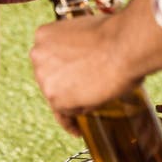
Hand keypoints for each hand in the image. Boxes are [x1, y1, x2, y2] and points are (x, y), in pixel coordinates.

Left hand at [30, 11, 138, 130]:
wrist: (123, 47)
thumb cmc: (114, 37)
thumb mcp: (85, 31)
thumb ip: (75, 46)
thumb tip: (82, 60)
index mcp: (44, 34)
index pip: (49, 58)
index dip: (61, 68)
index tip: (68, 75)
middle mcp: (38, 54)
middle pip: (50, 77)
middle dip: (65, 84)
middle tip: (84, 89)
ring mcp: (44, 76)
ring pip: (57, 95)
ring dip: (71, 101)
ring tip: (94, 99)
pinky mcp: (55, 97)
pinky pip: (64, 114)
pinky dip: (70, 123)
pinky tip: (77, 129)